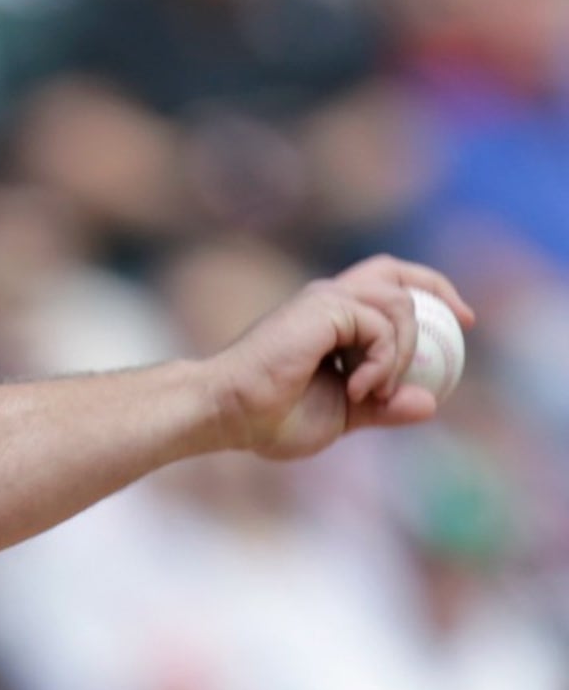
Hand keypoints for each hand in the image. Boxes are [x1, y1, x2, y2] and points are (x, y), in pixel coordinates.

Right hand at [207, 255, 473, 460]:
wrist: (226, 411)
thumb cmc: (268, 418)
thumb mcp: (341, 416)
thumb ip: (382, 407)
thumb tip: (429, 404)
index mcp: (327, 320)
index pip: (386, 290)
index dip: (428, 299)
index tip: (460, 326)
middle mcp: (327, 299)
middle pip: (394, 271)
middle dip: (436, 288)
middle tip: (464, 322)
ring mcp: (324, 299)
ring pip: (399, 303)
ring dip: (403, 350)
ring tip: (376, 391)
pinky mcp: (325, 307)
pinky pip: (383, 325)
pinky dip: (384, 360)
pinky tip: (358, 388)